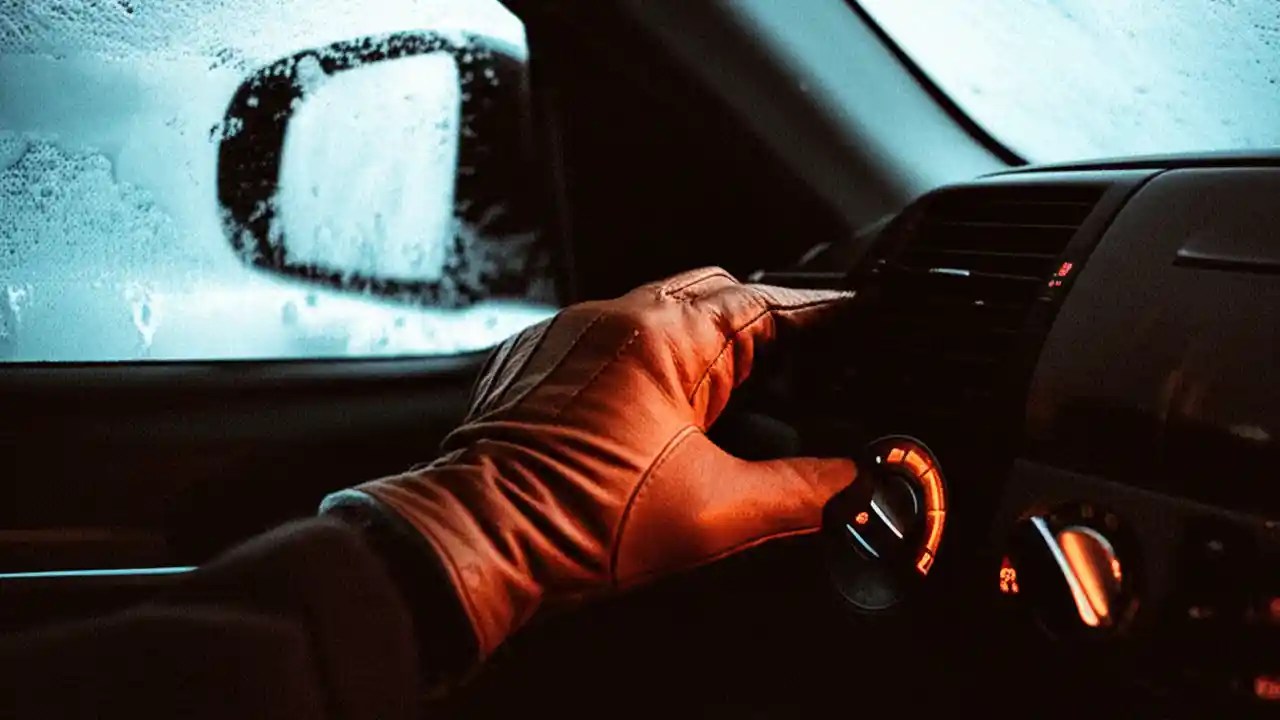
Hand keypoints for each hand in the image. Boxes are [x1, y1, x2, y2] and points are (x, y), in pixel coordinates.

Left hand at [324, 267, 856, 657]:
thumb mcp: (714, 513)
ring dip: (699, 340)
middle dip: (761, 323)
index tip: (851, 319)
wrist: (481, 540)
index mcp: (665, 339)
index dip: (819, 313)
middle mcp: (613, 317)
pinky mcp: (537, 358)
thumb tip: (857, 484)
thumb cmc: (576, 523)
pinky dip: (643, 357)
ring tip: (725, 395)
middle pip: (715, 292)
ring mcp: (569, 334)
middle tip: (794, 371)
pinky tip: (652, 407)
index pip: (766, 302)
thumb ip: (802, 493)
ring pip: (658, 309)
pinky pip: (606, 334)